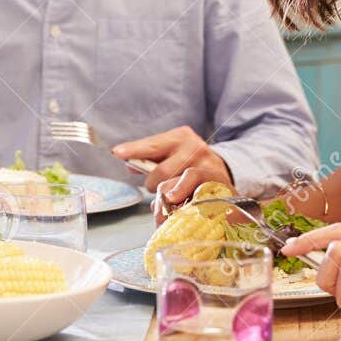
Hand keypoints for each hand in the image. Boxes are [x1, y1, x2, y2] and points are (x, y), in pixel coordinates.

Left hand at [113, 126, 230, 196]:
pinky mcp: (217, 186)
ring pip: (175, 188)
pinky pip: (191, 198)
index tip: (117, 153)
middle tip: (154, 187)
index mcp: (181, 137)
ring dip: (166, 196)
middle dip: (152, 184)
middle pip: (161, 171)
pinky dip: (180, 204)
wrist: (222, 170)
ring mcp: (208, 167)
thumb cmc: (188, 162)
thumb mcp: (171, 153)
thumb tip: (130, 166)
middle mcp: (196, 148)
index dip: (134, 150)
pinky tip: (179, 203)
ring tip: (169, 196)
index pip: (153, 145)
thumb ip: (150, 159)